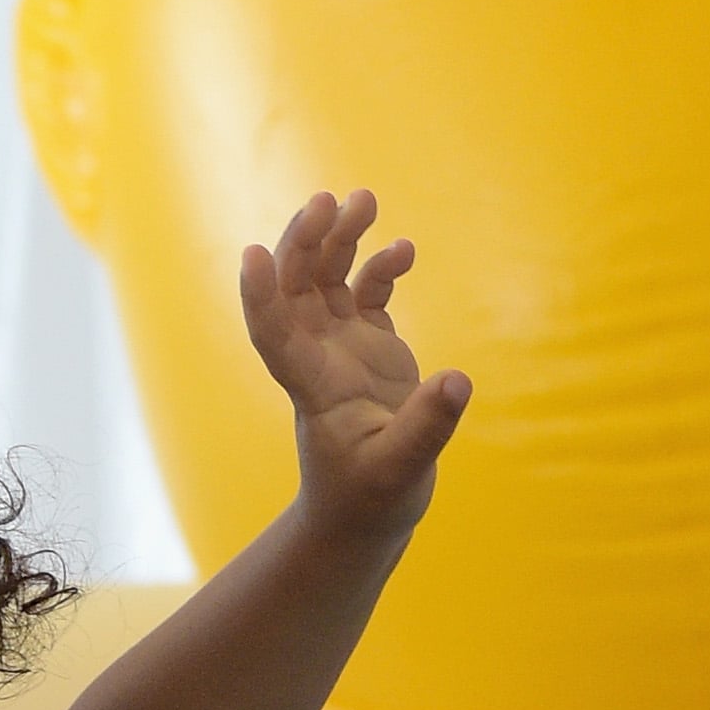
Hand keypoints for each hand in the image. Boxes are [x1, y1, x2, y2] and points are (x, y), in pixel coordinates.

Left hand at [241, 190, 469, 531]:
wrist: (368, 511)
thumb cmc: (372, 499)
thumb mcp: (402, 471)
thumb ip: (427, 426)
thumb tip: (458, 381)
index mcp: (312, 386)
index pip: (273, 334)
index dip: (258, 296)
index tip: (251, 256)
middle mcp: (318, 357)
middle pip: (295, 286)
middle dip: (306, 241)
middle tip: (330, 201)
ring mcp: (341, 347)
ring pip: (326, 278)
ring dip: (338, 238)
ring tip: (363, 198)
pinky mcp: (369, 346)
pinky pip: (365, 292)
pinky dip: (380, 267)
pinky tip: (404, 249)